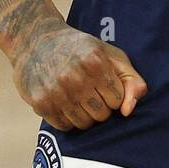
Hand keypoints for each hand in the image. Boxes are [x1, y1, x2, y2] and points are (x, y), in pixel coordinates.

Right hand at [9, 19, 147, 131]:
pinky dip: (67, 119)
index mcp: (95, 62)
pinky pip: (64, 127)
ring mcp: (56, 91)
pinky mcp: (40, 103)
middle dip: (100, 106)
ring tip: (77, 96)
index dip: (112, 94)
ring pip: (84, 124)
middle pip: (101, 115)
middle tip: (89, 91)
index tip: (103, 84)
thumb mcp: (111, 55)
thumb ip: (131, 80)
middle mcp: (75, 77)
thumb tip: (128, 111)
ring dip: (84, 115)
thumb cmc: (80, 49)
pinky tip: (63, 101)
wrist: (36, 40)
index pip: (117, 100)